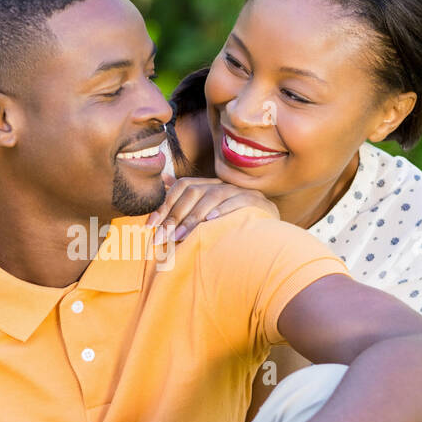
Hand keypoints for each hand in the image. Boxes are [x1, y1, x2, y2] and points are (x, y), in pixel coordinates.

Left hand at [144, 177, 277, 243]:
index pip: (183, 187)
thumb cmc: (232, 228)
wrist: (270, 233)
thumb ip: (186, 208)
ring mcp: (241, 192)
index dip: (165, 205)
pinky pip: (238, 201)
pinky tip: (211, 221)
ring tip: (181, 235)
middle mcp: (224, 185)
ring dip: (194, 217)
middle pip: (194, 191)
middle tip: (163, 236)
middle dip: (175, 215)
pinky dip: (223, 210)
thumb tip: (161, 191)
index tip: (151, 225)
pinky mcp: (257, 201)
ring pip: (213, 196)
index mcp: (210, 186)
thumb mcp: (207, 219)